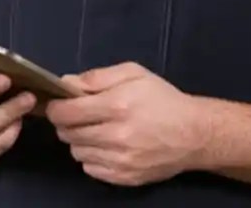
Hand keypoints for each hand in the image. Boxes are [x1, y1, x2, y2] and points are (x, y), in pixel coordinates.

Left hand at [45, 62, 207, 186]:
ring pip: (77, 152)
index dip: (55, 108)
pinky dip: (92, 157)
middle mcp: (116, 136)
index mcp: (117, 106)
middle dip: (66, 123)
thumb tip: (66, 83)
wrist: (194, 134)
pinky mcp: (124, 177)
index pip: (66, 113)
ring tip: (96, 130)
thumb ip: (96, 77)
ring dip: (79, 140)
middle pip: (68, 133)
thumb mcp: (133, 74)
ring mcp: (121, 160)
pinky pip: (90, 168)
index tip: (58, 104)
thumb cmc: (162, 99)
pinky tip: (106, 146)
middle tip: (77, 115)